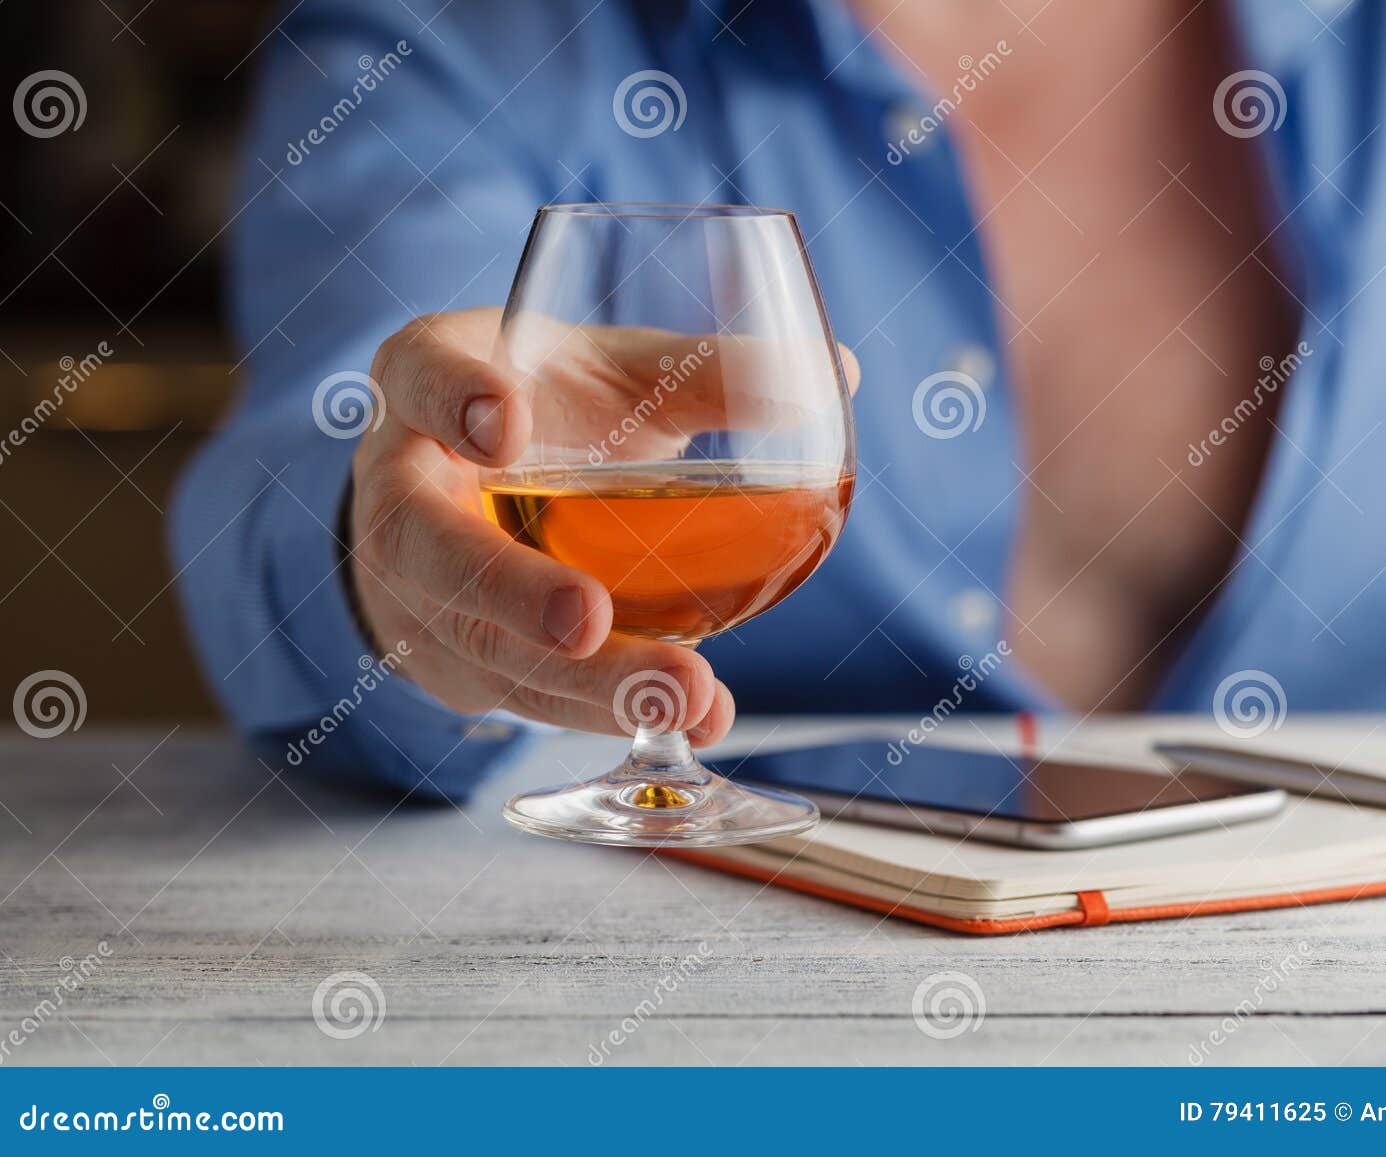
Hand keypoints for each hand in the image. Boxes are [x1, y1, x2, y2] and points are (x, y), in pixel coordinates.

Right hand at [346, 308, 743, 741]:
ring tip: (685, 698)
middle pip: (434, 549)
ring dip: (586, 683)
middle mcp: (405, 489)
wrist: (471, 487)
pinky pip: (526, 694)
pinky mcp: (459, 659)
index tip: (506, 427)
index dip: (454, 399)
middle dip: (513, 593)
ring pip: (486, 647)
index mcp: (429, 383)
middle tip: (588, 621)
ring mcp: (418, 589)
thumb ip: (709, 370)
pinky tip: (690, 718)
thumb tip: (839, 371)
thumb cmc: (550, 409)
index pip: (419, 376)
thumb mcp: (613, 370)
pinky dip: (607, 712)